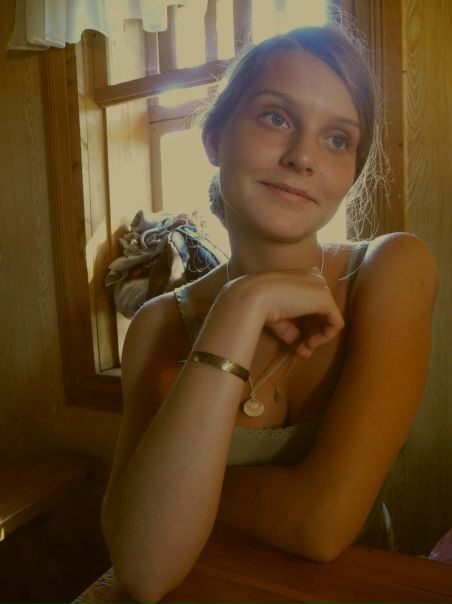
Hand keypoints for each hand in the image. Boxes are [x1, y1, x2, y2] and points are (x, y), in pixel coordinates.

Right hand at [229, 268, 343, 357]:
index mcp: (303, 278)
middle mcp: (316, 279)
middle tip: (302, 350)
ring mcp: (322, 288)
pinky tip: (310, 343)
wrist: (255, 297)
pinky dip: (325, 337)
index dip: (308, 326)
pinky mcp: (326, 299)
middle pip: (322, 312)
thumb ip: (294, 331)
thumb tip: (303, 349)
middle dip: (313, 334)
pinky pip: (335, 323)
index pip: (313, 305)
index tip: (298, 342)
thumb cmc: (262, 305)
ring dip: (318, 338)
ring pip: (330, 318)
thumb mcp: (281, 320)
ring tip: (304, 349)